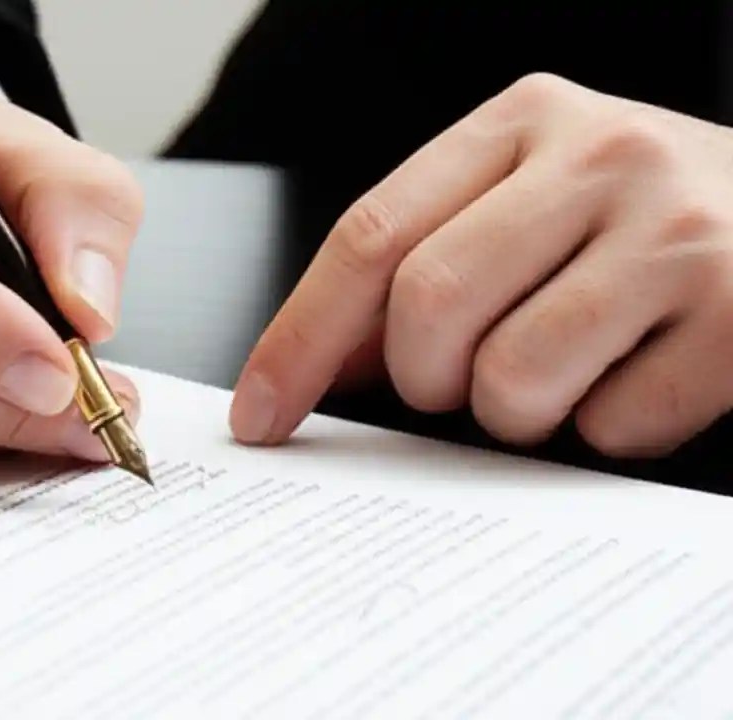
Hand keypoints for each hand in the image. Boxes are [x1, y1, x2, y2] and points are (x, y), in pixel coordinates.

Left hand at [231, 72, 732, 456]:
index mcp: (525, 120)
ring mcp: (678, 234)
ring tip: (562, 374)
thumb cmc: (640, 220)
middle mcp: (602, 157)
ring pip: (513, 378)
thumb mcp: (530, 202)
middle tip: (459, 382)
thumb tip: (316, 365)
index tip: (260, 412)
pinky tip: (639, 375)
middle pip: (429, 306)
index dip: (299, 337)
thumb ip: (426, 260)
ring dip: (513, 414)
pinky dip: (605, 428)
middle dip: (423, 377)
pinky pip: (612, 427)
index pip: (370, 234)